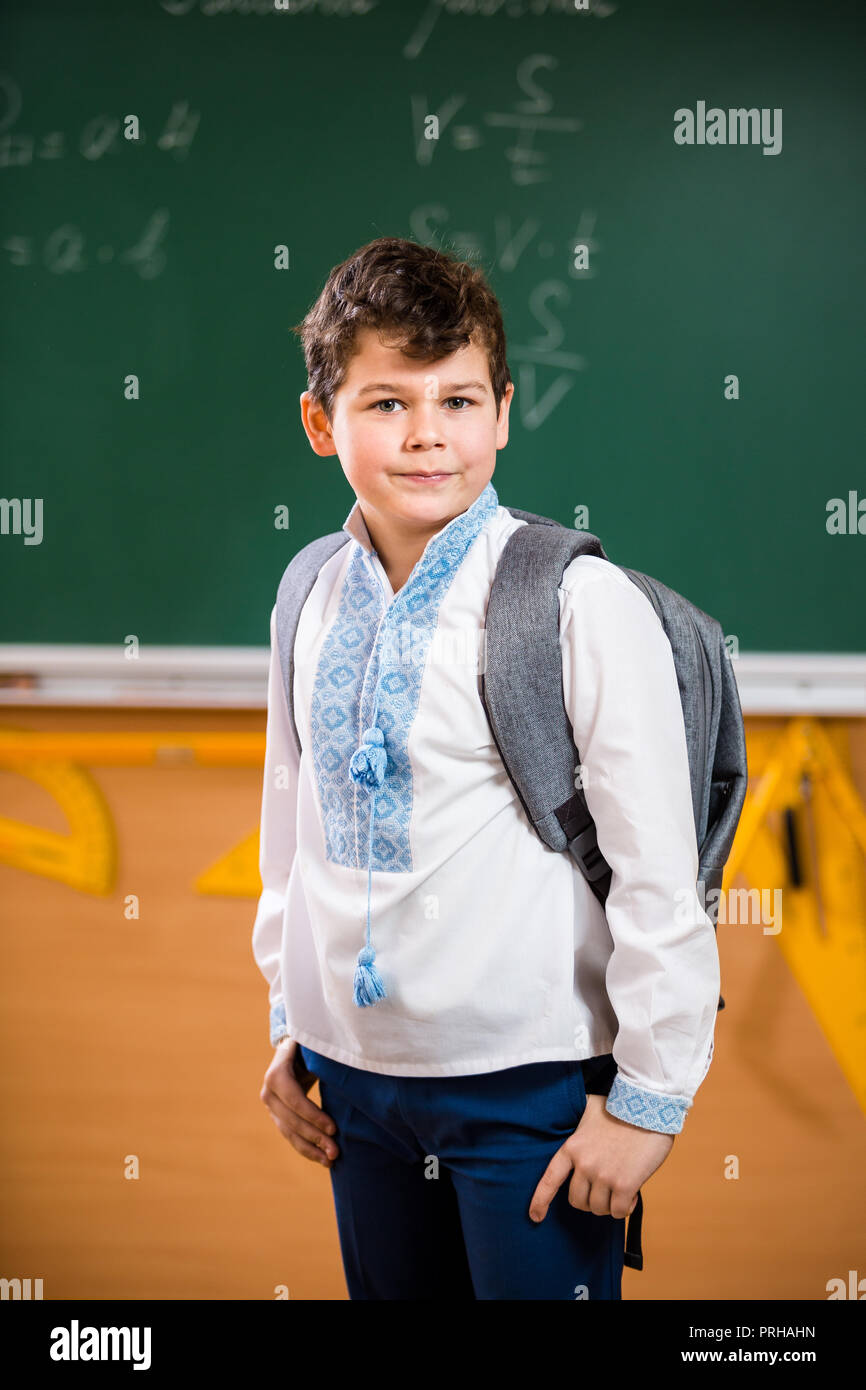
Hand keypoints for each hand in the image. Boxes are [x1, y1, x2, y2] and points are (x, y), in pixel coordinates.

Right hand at [259, 1039, 339, 1167]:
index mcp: (277, 1072)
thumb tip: (350, 1058)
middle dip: (314, 1137)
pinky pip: (290, 1135)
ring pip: (289, 1132)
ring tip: (331, 1160)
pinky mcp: (277, 1116)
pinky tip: (322, 1158)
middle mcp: (269, 1091)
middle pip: (291, 1120)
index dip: (312, 1115)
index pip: (293, 1098)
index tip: (334, 1128)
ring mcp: (271, 1106)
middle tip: (336, 1152)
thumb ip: (325, 1054)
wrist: (295, 1049)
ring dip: (310, 1149)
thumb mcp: (315, 1046)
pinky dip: (306, 1148)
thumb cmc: (312, 1046)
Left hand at [528, 1093, 673, 1221]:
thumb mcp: (589, 1109)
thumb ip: (578, 1122)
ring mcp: (603, 1175)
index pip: (550, 1179)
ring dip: (609, 1204)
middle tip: (603, 1189)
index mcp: (572, 1147)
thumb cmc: (621, 1108)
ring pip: (598, 1209)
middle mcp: (584, 1164)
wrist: (649, 1108)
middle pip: (577, 1201)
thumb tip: (571, 1121)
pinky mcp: (624, 1185)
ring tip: (620, 1186)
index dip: (540, 1201)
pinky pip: (619, 1212)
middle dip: (589, 1200)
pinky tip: (632, 1193)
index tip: (535, 1217)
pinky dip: (626, 1208)